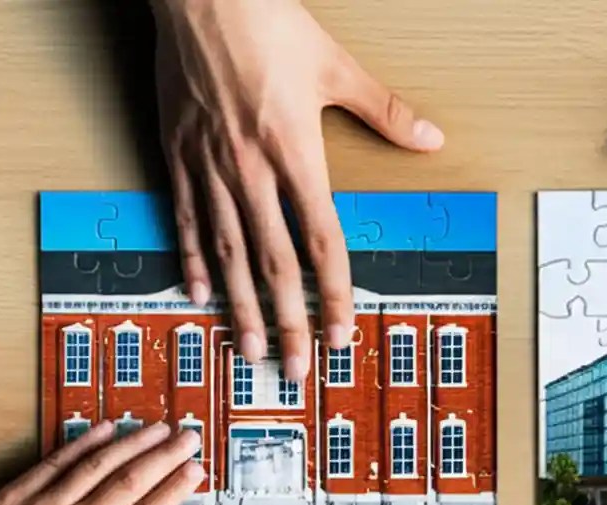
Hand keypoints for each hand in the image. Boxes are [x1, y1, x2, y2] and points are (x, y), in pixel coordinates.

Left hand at [0, 422, 200, 504]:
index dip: (174, 490)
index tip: (195, 472)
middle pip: (132, 483)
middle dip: (166, 456)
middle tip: (190, 438)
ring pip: (100, 465)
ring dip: (134, 442)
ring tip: (159, 428)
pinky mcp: (18, 494)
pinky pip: (59, 460)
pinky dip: (85, 442)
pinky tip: (106, 429)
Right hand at [151, 0, 443, 378]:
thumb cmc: (269, 23)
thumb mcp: (337, 67)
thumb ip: (386, 111)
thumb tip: (431, 140)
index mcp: (295, 151)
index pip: (322, 241)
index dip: (334, 294)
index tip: (341, 333)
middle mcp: (250, 168)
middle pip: (275, 262)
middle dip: (288, 322)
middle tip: (295, 368)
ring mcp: (208, 164)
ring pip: (227, 250)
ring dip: (240, 305)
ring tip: (246, 347)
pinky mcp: (175, 152)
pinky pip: (184, 217)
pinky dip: (191, 258)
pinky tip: (196, 291)